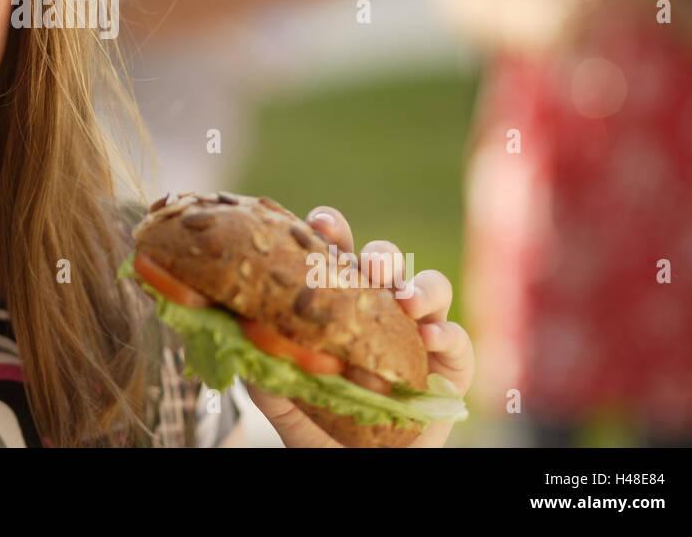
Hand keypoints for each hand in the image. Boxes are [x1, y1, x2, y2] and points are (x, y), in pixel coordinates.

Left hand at [243, 206, 474, 447]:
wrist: (364, 468)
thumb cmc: (322, 430)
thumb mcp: (284, 402)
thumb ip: (264, 371)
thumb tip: (236, 330)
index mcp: (340, 302)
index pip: (335, 255)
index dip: (331, 232)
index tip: (319, 224)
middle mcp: (382, 308)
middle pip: (385, 262)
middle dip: (380, 255)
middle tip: (371, 266)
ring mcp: (419, 331)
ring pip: (429, 287)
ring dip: (418, 285)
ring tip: (404, 300)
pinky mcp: (452, 363)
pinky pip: (456, 337)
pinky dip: (446, 332)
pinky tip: (430, 338)